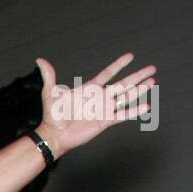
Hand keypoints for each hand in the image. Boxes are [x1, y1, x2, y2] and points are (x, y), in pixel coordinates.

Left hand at [35, 52, 156, 157]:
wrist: (55, 134)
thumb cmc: (52, 115)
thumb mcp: (50, 93)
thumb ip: (49, 76)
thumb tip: (40, 61)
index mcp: (90, 88)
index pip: (108, 73)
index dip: (119, 65)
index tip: (131, 56)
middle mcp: (100, 97)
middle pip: (124, 83)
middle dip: (138, 76)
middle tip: (152, 68)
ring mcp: (104, 109)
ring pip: (126, 97)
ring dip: (140, 89)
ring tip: (153, 81)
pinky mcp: (106, 121)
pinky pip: (123, 115)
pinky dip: (134, 110)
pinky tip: (146, 105)